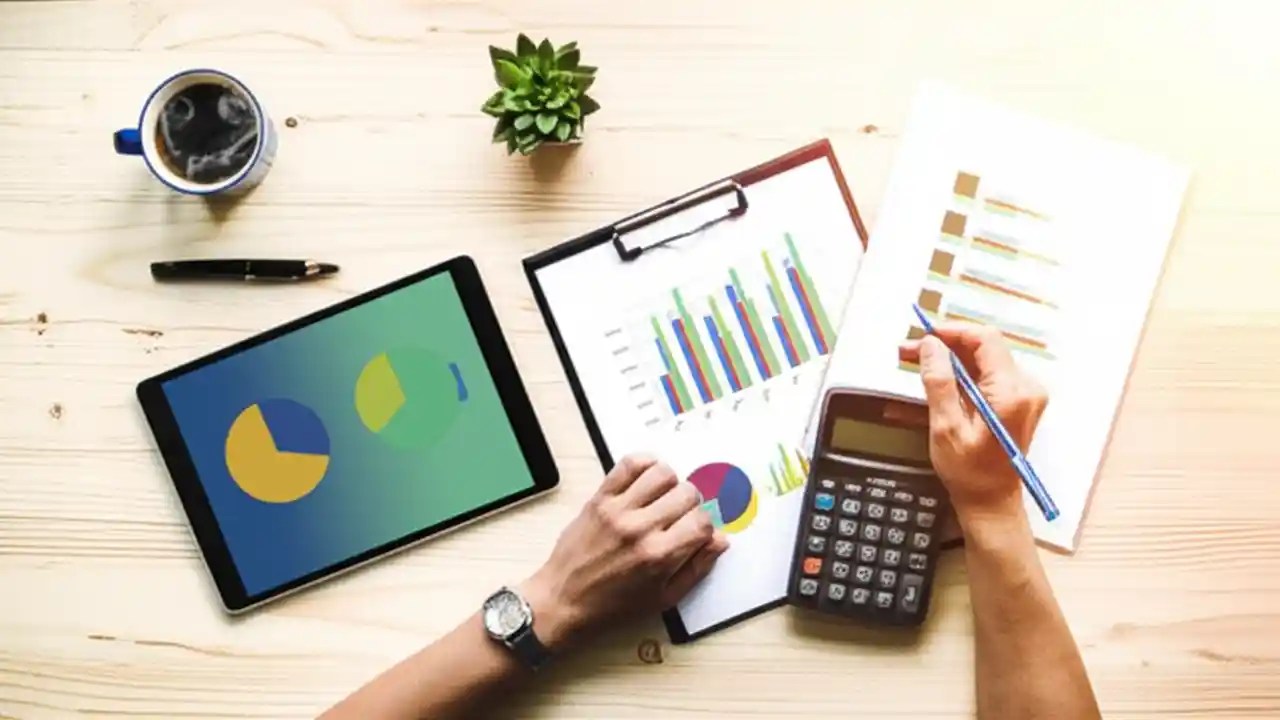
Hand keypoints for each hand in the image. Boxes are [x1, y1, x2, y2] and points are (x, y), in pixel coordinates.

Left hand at [518, 455, 728, 651]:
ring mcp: (618, 511)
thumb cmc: (612, 605)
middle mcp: (640, 529)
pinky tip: (647, 480)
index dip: (705, 526)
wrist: (563, 600)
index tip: (696, 532)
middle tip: (679, 517)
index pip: (702, 522)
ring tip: (663, 498)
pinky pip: (628, 464)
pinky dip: (645, 464)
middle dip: (691, 504)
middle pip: (687, 494)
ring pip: (663, 473)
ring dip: (671, 483)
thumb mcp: (663, 598)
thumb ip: (697, 568)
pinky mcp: (599, 499)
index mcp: (659, 557)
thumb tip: (720, 540)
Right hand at [899, 324, 1047, 527]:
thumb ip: (939, 382)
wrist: (991, 502)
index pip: (985, 340)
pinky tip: (939, 378)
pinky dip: (963, 373)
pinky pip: (989, 374)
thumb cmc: (969, 472)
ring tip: (918, 363)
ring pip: (984, 360)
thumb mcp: (946, 427)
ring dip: (952, 358)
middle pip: (985, 348)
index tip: (923, 335)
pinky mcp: (1019, 401)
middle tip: (910, 351)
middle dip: (946, 345)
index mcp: (1011, 393)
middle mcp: (1026, 388)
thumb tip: (930, 346)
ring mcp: (1025, 394)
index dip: (952, 331)